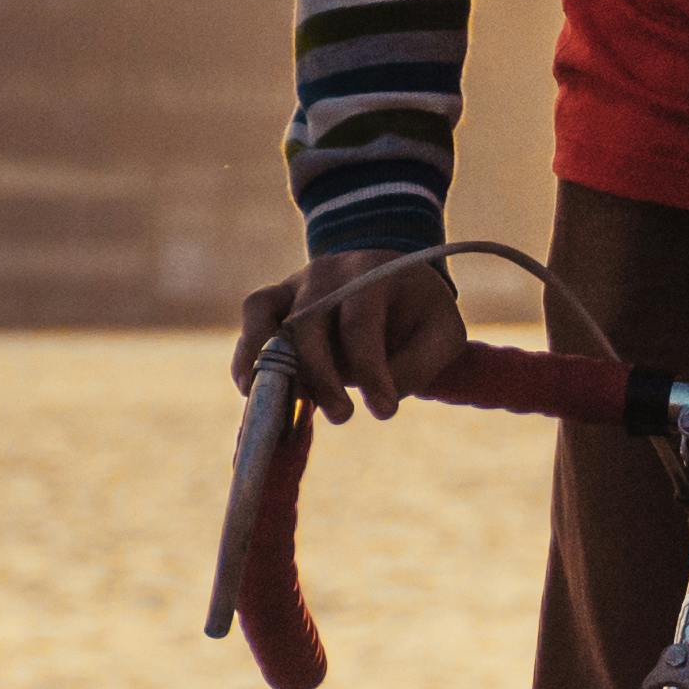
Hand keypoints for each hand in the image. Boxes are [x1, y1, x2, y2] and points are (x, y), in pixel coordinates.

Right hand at [234, 254, 466, 420]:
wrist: (394, 279)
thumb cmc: (420, 314)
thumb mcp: (442, 335)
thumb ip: (418, 367)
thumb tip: (379, 396)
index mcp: (374, 275)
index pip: (362, 324)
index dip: (370, 371)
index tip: (385, 411)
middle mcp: (329, 272)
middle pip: (308, 322)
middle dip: (322, 376)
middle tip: (343, 416)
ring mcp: (298, 282)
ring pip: (267, 315)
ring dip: (270, 365)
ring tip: (280, 407)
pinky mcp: (278, 296)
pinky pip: (254, 315)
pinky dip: (246, 352)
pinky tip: (250, 390)